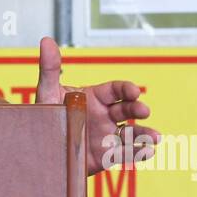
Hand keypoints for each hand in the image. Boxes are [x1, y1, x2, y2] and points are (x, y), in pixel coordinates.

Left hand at [33, 36, 160, 174]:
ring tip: (156, 137)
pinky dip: (138, 153)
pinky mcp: (105, 155)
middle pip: (126, 109)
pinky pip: (125, 154)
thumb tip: (46, 40)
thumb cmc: (44, 116)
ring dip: (145, 133)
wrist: (40, 148)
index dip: (126, 90)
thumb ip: (50, 68)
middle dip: (137, 109)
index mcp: (94, 97)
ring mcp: (107, 135)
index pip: (115, 90)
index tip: (134, 91)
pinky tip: (148, 151)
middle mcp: (104, 115)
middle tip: (144, 110)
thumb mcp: (47, 92)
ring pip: (131, 133)